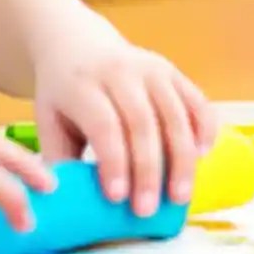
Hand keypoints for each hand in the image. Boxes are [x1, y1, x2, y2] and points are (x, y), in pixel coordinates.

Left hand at [32, 37, 216, 217]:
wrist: (77, 44)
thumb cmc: (63, 94)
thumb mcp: (48, 121)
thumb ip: (59, 160)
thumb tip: (70, 206)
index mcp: (82, 84)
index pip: (104, 124)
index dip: (114, 161)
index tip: (117, 197)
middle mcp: (120, 71)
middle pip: (142, 122)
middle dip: (148, 170)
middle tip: (148, 209)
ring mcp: (151, 68)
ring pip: (174, 114)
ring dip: (181, 159)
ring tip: (180, 196)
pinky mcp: (172, 71)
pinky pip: (196, 100)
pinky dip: (204, 128)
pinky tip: (202, 157)